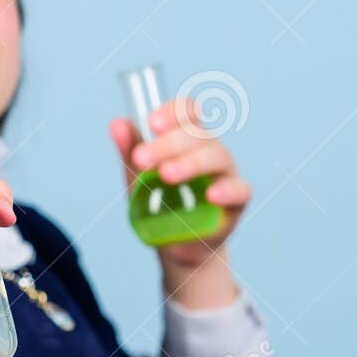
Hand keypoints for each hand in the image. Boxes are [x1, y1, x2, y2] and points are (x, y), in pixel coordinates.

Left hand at [109, 97, 251, 271]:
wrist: (174, 244)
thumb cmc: (160, 202)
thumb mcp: (138, 176)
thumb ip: (130, 150)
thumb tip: (117, 124)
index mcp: (188, 138)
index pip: (188, 112)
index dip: (173, 112)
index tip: (152, 123)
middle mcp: (210, 150)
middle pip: (197, 134)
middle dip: (167, 144)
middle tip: (141, 159)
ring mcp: (226, 174)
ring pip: (217, 156)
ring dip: (190, 163)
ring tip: (166, 175)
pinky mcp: (236, 202)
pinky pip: (239, 190)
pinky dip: (227, 190)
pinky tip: (211, 195)